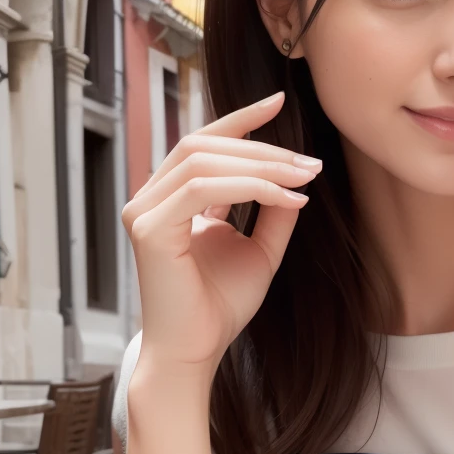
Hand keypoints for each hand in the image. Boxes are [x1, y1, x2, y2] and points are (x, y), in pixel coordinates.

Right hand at [122, 92, 319, 380]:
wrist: (197, 352)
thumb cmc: (221, 308)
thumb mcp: (260, 250)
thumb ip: (274, 211)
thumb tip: (299, 173)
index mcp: (171, 198)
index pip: (203, 143)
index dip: (240, 119)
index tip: (280, 101)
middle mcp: (150, 198)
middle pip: (204, 145)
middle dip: (263, 147)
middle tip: (309, 161)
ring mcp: (143, 211)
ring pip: (203, 161)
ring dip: (261, 164)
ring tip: (304, 177)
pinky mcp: (148, 229)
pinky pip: (202, 189)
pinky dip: (250, 187)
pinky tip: (287, 197)